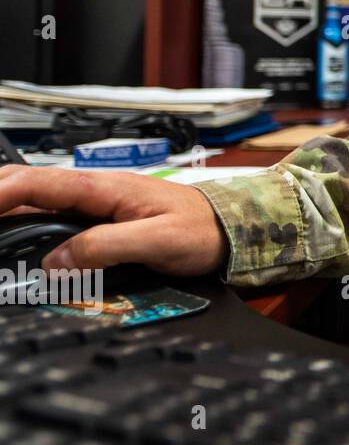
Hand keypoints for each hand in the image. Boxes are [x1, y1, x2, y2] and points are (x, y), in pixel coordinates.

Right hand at [0, 165, 228, 278]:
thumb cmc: (201, 229)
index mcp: (103, 187)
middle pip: (27, 189)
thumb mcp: (158, 240)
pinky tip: (15, 246)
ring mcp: (94, 206)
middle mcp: (93, 192)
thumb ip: (107, 247)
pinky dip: (27, 231)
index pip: (36, 182)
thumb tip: (57, 261)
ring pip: (36, 207)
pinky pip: (53, 223)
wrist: (229, 228)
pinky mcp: (98, 222)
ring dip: (7, 218)